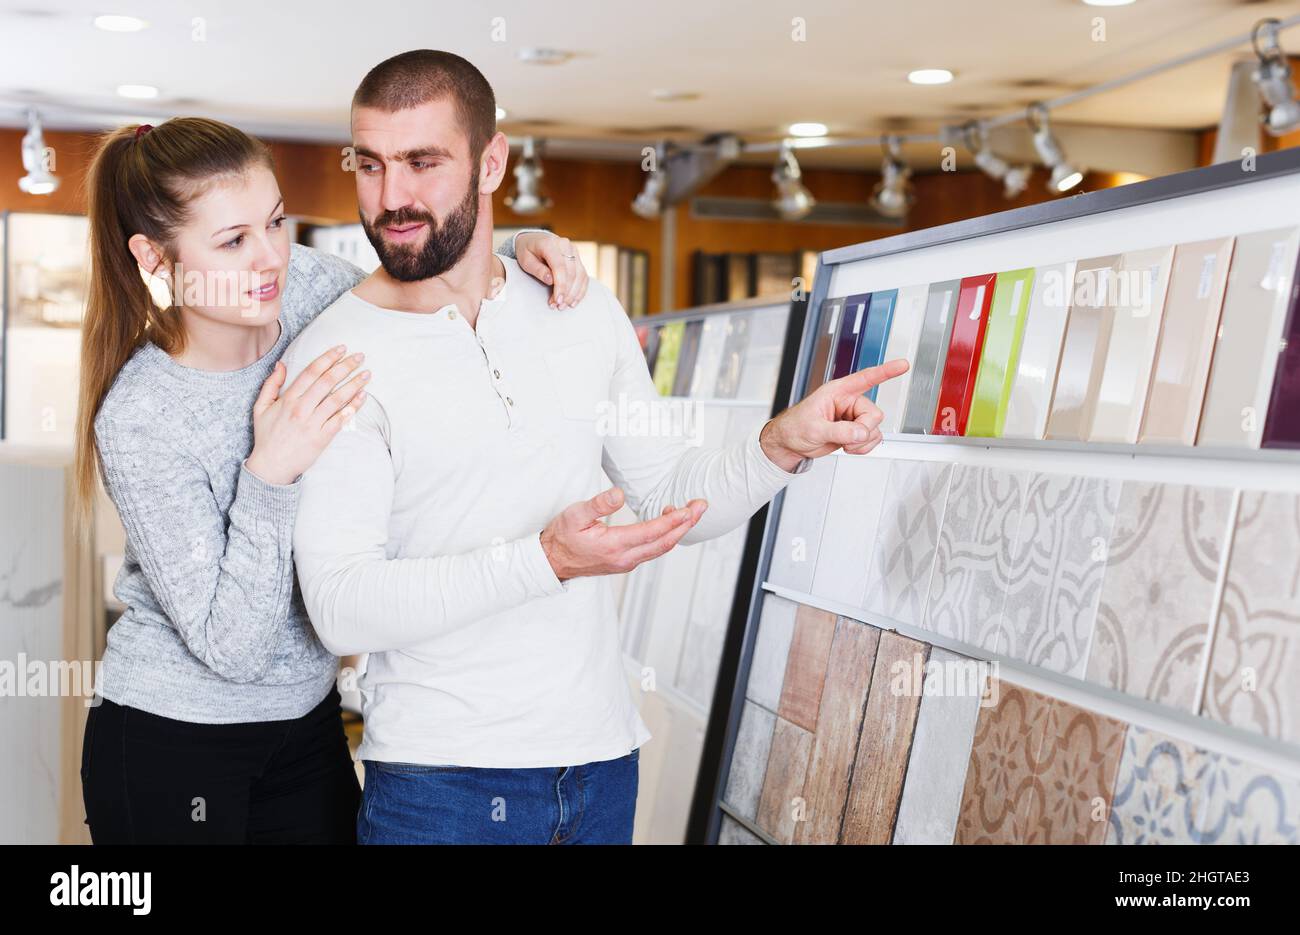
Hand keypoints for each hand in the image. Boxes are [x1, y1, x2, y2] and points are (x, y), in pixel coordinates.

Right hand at [245, 345, 369, 484]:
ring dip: (353, 384)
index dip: (328, 358)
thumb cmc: (267, 436)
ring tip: (367, 374)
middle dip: (345, 366)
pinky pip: (340, 419)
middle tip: (360, 356)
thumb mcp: (261, 408)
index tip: (341, 349)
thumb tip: (281, 364)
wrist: (271, 466)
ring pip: (337, 399)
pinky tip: (363, 397)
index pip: (311, 372)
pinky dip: (352, 407)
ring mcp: (313, 423)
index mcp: (288, 399)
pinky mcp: (322, 438)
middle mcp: (301, 409)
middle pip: (327, 382)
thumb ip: (271, 385)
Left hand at [514, 231, 589, 308]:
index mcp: (550, 244)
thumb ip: (538, 270)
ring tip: (563, 305)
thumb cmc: (528, 251)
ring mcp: (574, 252)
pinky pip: (583, 276)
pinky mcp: (578, 259)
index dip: (560, 285)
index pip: (560, 267)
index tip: (557, 300)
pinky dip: (580, 290)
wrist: (534, 240)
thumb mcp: (526, 260)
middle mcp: (565, 246)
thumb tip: (551, 280)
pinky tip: (573, 301)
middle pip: (572, 273)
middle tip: (557, 306)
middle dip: (566, 293)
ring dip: (573, 294)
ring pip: (580, 276)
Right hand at [539, 487, 707, 580]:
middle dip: (686, 524)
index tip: (689, 509)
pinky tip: (669, 521)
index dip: (673, 520)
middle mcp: (625, 558)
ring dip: (678, 530)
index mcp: (613, 546)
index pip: (652, 532)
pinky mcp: (626, 562)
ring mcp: (627, 563)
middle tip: (701, 506)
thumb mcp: (574, 515)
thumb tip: (618, 494)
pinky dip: (666, 535)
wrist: (552, 561)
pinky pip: (653, 549)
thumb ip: (597, 505)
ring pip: (661, 548)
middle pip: (665, 543)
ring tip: (690, 511)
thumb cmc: (562, 537)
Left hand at [759, 358, 909, 469]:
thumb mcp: (814, 429)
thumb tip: (860, 432)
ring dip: (862, 442)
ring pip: (875, 429)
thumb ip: (839, 431)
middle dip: (863, 431)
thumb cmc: (794, 427)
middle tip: (846, 439)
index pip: (865, 378)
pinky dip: (863, 448)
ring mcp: (853, 418)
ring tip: (843, 444)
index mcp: (838, 392)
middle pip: (874, 414)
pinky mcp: (855, 431)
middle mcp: (848, 402)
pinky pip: (872, 439)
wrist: (790, 444)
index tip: (902, 365)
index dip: (886, 371)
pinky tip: (849, 447)